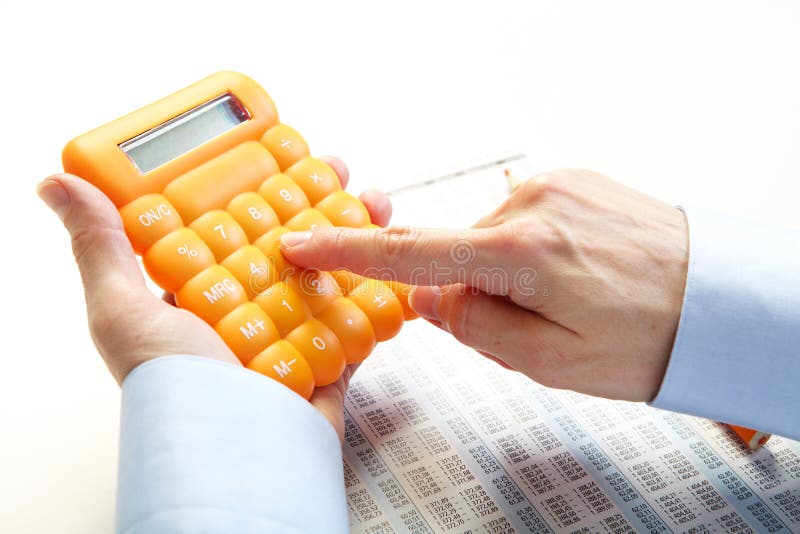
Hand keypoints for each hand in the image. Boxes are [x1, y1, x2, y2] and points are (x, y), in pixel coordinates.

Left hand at [37, 157, 391, 439]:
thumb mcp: (123, 311)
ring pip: (329, 268)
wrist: (237, 455)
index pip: (228, 223)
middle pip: (287, 239)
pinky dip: (379, 284)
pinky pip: (357, 312)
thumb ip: (101, 247)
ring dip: (356, 231)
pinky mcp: (327, 355)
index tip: (278, 153)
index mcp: (197, 292)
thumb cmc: (175, 388)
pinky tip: (390, 252)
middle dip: (317, 200)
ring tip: (375, 201)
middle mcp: (244, 308)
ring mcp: (290, 330)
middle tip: (339, 169)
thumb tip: (58, 185)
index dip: (254, 184)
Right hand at [280, 169, 688, 401]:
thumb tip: (428, 295)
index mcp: (520, 253)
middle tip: (534, 323)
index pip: (410, 254)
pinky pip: (521, 218)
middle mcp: (531, 204)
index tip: (304, 244)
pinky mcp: (572, 178)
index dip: (349, 253)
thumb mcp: (548, 363)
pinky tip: (575, 270)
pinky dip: (529, 248)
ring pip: (490, 238)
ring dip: (506, 270)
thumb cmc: (646, 340)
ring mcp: (554, 184)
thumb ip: (472, 326)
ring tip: (568, 297)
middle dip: (473, 291)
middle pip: (457, 254)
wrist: (720, 303)